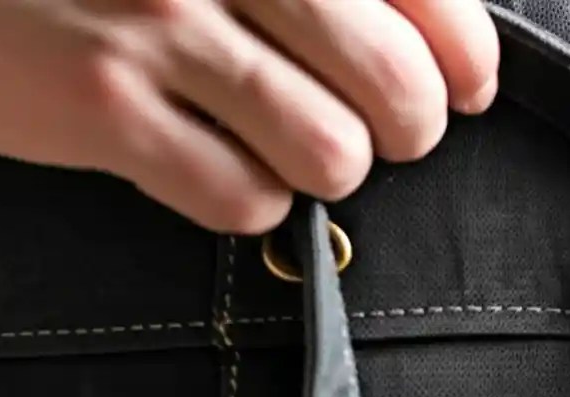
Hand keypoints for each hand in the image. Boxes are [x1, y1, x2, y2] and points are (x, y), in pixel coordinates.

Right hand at [0, 0, 498, 232]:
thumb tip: (442, 38)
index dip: (468, 62)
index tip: (467, 90)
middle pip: (399, 88)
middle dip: (409, 129)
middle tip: (380, 128)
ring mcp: (160, 25)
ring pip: (333, 152)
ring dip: (328, 167)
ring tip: (289, 144)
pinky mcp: (101, 103)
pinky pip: (240, 196)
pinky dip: (248, 199)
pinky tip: (218, 163)